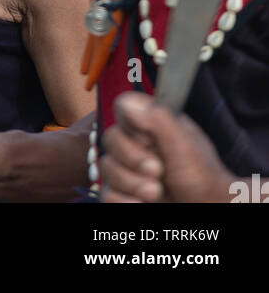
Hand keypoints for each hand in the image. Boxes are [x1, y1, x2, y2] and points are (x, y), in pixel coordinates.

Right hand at [100, 93, 233, 202]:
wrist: (206, 209)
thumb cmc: (203, 177)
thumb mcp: (184, 144)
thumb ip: (158, 119)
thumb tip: (128, 104)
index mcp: (150, 123)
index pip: (123, 106)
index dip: (130, 122)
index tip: (149, 139)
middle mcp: (136, 143)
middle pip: (111, 138)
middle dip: (132, 159)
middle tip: (157, 171)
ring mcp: (128, 168)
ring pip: (106, 167)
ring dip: (131, 183)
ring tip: (156, 193)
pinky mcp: (123, 192)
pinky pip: (106, 193)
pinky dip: (122, 200)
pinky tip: (141, 202)